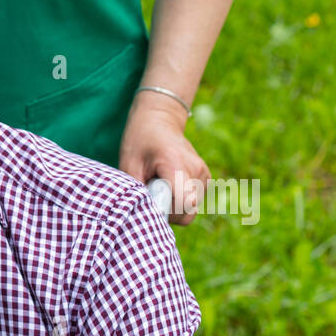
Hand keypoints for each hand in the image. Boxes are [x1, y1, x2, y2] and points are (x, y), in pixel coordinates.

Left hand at [118, 92, 210, 226]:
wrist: (159, 119)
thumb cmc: (140, 140)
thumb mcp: (129, 164)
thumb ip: (138, 191)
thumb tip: (145, 216)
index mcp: (176, 164)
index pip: (184, 204)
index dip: (166, 213)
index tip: (151, 200)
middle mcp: (195, 169)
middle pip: (187, 212)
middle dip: (167, 211)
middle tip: (151, 191)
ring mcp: (204, 174)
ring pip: (190, 209)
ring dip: (173, 204)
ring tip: (159, 183)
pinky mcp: (206, 178)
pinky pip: (193, 202)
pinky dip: (180, 199)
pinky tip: (169, 183)